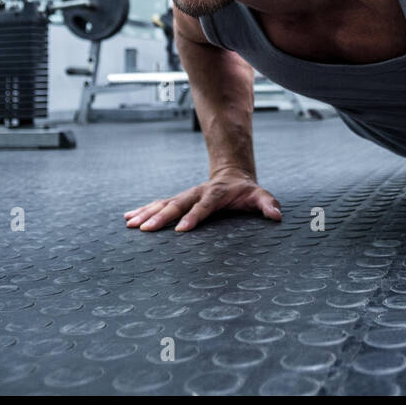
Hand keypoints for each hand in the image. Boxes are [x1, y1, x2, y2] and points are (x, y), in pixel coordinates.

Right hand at [124, 169, 281, 231]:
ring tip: (130, 223)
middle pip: (178, 204)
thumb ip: (268, 205)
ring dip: (147, 213)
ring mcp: (186, 195)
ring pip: (164, 203)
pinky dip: (143, 210)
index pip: (204, 206)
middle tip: (146, 230)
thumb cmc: (246, 191)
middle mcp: (197, 193)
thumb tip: (277, 216)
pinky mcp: (178, 199)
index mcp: (216, 194)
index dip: (194, 217)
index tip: (182, 230)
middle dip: (162, 217)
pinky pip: (158, 204)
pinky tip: (128, 218)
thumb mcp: (260, 196)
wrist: (232, 174)